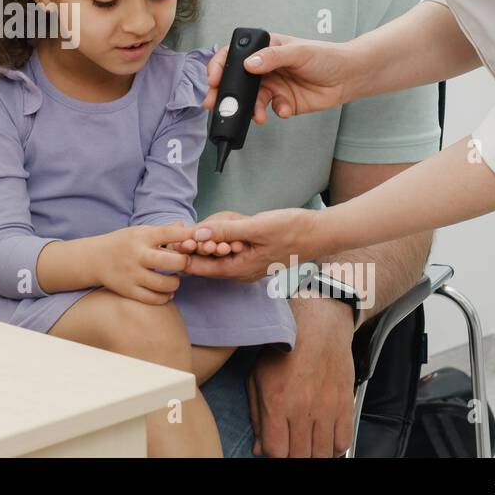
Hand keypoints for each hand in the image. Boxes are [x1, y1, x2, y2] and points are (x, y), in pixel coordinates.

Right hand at [92, 222, 194, 304]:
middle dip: (185, 263)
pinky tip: (166, 291)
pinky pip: (154, 298)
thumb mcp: (140, 231)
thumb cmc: (124, 243)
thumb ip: (163, 231)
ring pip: (165, 284)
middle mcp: (137, 255)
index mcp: (141, 237)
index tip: (199, 238)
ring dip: (175, 282)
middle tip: (185, 263)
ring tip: (174, 279)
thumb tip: (185, 226)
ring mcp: (132, 274)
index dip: (188, 235)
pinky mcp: (128, 290)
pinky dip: (165, 296)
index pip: (169, 233)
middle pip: (171, 262)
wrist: (95, 258)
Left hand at [181, 208, 332, 282]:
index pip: (201, 268)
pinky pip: (231, 246)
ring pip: (218, 252)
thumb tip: (198, 234)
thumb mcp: (256, 227)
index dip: (184, 253)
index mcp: (239, 269)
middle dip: (196, 243)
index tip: (174, 237)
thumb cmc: (292, 230)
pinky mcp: (252, 253)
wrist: (320, 232)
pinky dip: (226, 235)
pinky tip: (230, 223)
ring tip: (215, 223)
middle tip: (184, 226)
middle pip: (206, 260)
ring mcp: (247, 263)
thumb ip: (226, 231)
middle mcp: (241, 271)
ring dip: (213, 237)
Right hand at [201, 33, 358, 124]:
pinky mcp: (282, 102)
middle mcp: (264, 68)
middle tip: (215, 104)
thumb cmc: (326, 56)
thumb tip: (249, 64)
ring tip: (257, 116)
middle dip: (225, 94)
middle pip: (236, 81)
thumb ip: (273, 56)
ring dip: (251, 109)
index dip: (220, 66)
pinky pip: (270, 109)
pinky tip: (286, 109)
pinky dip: (276, 111)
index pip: (234, 55)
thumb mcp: (299, 52)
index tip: (213, 79)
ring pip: (251, 99)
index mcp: (264, 49)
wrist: (349, 77)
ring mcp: (272, 85)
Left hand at [248, 298, 355, 456]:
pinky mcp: (345, 405)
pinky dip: (333, 448)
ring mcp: (327, 409)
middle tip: (290, 447)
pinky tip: (323, 440)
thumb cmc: (284, 349)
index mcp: (277, 402)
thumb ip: (257, 416)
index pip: (276, 451)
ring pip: (322, 454)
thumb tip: (259, 448)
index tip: (274, 448)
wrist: (318, 326)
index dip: (273, 454)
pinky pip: (343, 442)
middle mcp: (303, 409)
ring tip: (306, 445)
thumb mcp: (257, 378)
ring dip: (312, 454)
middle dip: (293, 457)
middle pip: (300, 456)